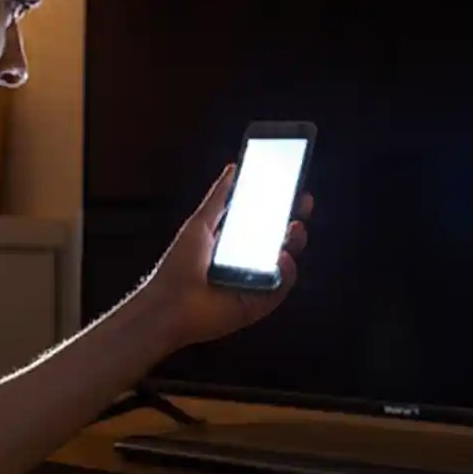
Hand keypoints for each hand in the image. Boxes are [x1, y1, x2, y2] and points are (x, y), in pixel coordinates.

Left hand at [140, 165, 312, 350]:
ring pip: (286, 262)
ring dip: (295, 243)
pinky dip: (287, 271)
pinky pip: (281, 287)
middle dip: (295, 220)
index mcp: (236, 244)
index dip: (282, 206)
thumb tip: (233, 168)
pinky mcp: (259, 304)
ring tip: (295, 227)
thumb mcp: (200, 224)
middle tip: (304, 203)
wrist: (168, 305)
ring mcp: (257, 284)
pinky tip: (283, 257)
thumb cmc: (178, 265)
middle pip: (281, 241)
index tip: (295, 188)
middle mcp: (250, 264)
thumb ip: (219, 198)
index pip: (266, 223)